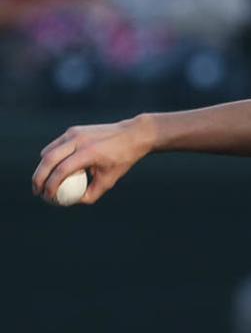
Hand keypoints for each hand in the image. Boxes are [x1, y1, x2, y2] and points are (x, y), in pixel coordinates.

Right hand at [32, 115, 153, 204]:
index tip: (49, 197)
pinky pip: (55, 146)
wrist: (132, 135)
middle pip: (48, 160)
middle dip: (39, 178)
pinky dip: (49, 159)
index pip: (62, 170)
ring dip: (41, 168)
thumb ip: (92, 193)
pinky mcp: (72, 131)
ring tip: (41, 183)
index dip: (52, 186)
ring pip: (48, 152)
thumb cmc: (122, 159)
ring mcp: (73, 133)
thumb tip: (74, 201)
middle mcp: (78, 140)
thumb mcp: (110, 180)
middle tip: (37, 192)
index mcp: (89, 153)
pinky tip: (51, 171)